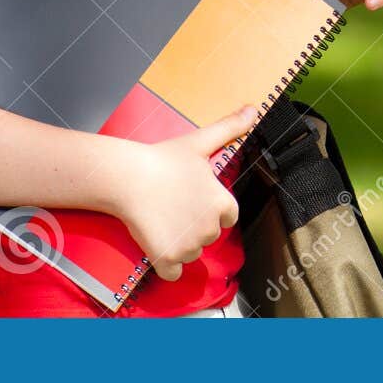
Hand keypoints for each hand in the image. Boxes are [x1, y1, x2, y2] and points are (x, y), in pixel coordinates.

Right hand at [108, 106, 256, 281]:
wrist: (128, 177)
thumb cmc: (163, 159)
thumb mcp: (200, 141)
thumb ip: (230, 128)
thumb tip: (253, 110)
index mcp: (222, 202)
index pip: (228, 217)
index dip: (212, 209)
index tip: (193, 200)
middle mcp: (210, 227)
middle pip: (209, 235)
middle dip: (195, 226)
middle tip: (173, 206)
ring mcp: (189, 245)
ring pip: (191, 253)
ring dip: (180, 243)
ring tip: (162, 219)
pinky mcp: (168, 258)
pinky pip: (174, 273)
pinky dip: (167, 264)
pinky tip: (156, 244)